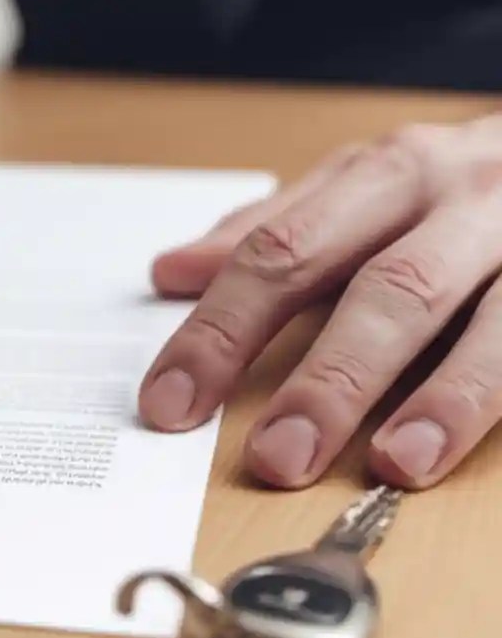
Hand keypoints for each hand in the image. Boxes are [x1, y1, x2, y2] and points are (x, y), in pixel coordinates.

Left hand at [140, 115, 501, 489]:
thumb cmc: (462, 185)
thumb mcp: (368, 188)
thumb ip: (278, 235)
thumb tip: (172, 272)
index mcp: (384, 176)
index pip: (280, 255)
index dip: (221, 331)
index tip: (168, 403)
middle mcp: (458, 197)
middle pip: (384, 288)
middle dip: (326, 377)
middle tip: (276, 456)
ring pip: (485, 319)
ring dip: (440, 396)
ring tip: (392, 462)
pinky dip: (495, 395)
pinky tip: (464, 443)